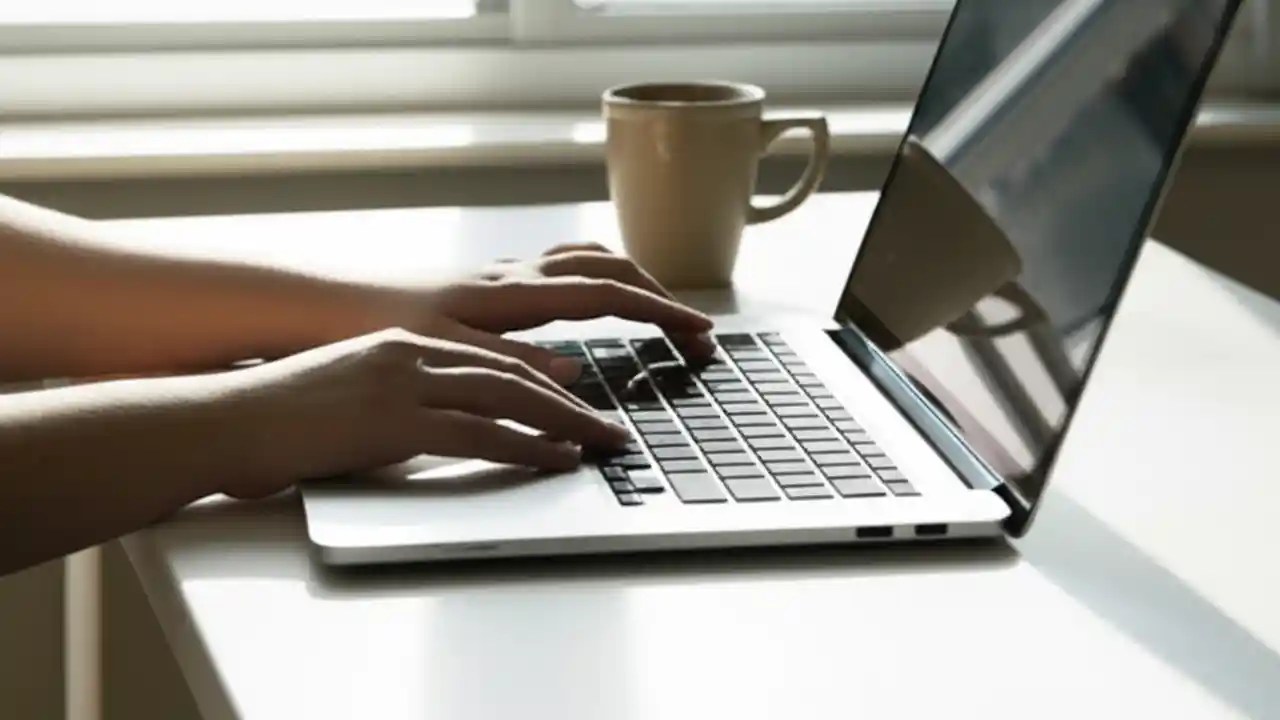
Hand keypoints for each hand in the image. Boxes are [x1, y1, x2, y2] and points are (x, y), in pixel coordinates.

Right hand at [219, 328, 630, 498]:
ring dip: (566, 423)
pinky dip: (528, 446)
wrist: (228, 420)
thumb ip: (405, 403)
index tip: (579, 402)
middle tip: (610, 427)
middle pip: (515, 372)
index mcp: (404, 344)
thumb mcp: (354, 397)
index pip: (493, 360)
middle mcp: (412, 353)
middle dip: (571, 402)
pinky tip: (557, 459)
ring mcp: (406, 383)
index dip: (544, 381)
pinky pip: (481, 432)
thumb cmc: (281, 417)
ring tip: (601, 444)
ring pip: (509, 396)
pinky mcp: (396, 420)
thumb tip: (446, 426)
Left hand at [383, 244, 714, 384]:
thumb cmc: (376, 328)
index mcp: (511, 294)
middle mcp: (513, 275)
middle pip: (609, 267)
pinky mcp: (488, 284)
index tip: (699, 333)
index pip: (607, 294)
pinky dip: (595, 279)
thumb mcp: (443, 358)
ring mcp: (502, 275)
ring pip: (585, 259)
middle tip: (692, 330)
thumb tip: (573, 373)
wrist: (322, 306)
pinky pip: (559, 269)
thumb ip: (510, 367)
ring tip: (657, 310)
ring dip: (630, 279)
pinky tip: (589, 305)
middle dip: (659, 294)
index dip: (660, 312)